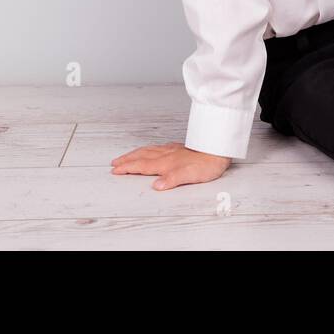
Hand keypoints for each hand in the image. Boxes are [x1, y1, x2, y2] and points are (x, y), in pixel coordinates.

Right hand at [110, 142, 231, 190]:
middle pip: (141, 156)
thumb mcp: (189, 175)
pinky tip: (152, 150)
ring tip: (127, 156)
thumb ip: (171, 180)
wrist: (219, 150)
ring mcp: (172, 150)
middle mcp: (166, 155)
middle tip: (115, 162)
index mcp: (166, 163)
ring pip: (149, 150)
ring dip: (135, 153)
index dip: (127, 168)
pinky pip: (158, 147)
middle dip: (127, 159)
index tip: (115, 170)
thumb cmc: (206, 164)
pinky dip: (149, 149)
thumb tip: (156, 186)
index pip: (141, 165)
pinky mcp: (179, 148)